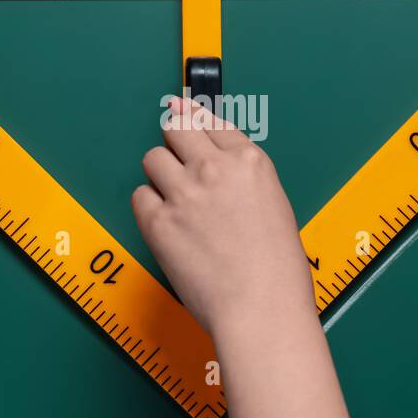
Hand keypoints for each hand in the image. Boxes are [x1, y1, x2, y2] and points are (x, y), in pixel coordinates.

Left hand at [131, 98, 314, 339]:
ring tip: (173, 200)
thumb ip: (243, 182)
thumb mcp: (275, 207)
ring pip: (153, 158)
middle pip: (176, 127)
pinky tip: (164, 224)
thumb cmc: (277, 272)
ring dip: (159, 175)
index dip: (193, 116)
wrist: (261, 307)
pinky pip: (140, 196)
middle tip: (172, 151)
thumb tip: (220, 175)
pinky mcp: (158, 220)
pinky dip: (148, 207)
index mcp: (251, 162)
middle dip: (172, 135)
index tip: (181, 109)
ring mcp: (184, 192)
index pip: (212, 122)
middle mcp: (215, 168)